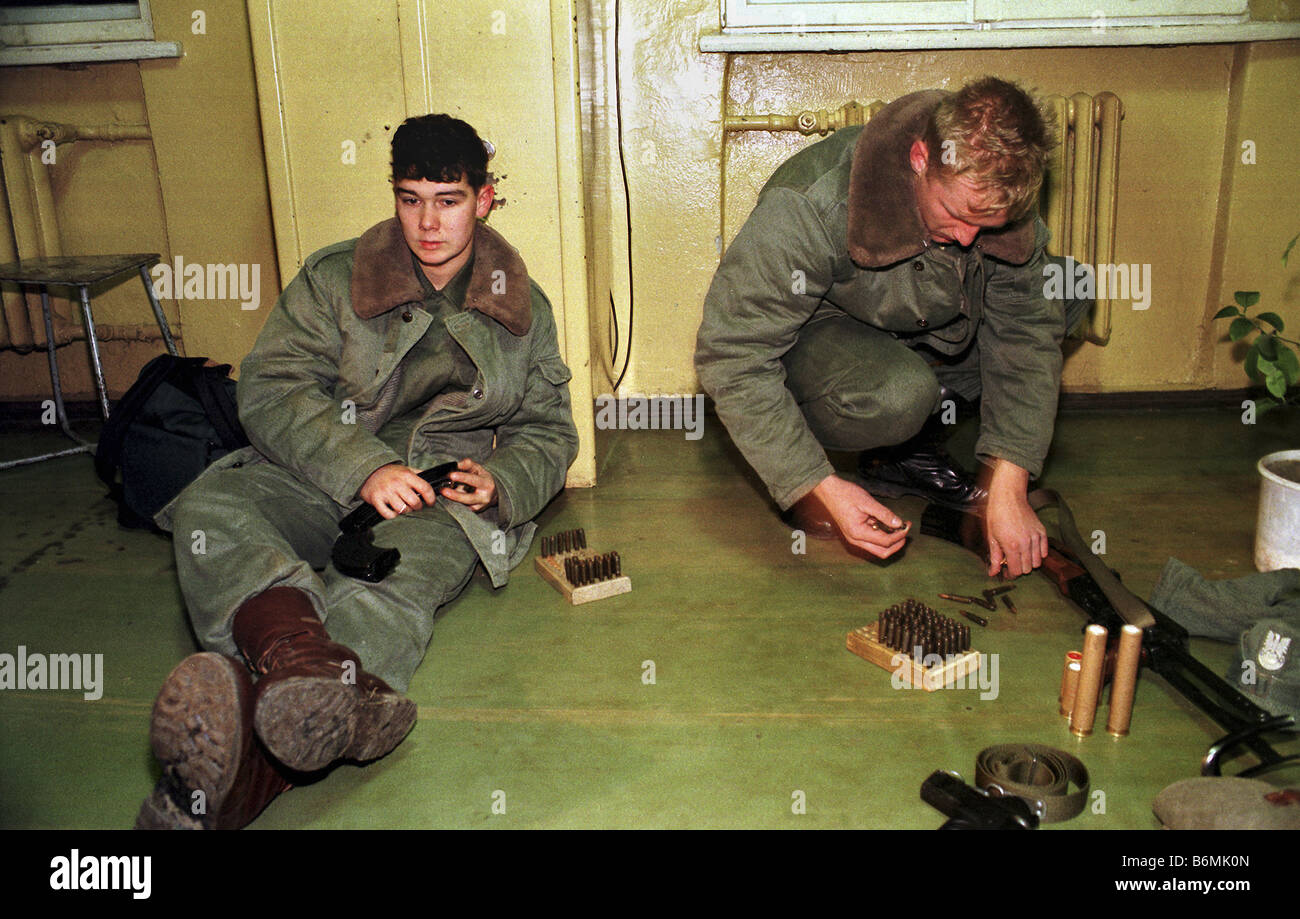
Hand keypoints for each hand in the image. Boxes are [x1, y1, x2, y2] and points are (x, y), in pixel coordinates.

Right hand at [358, 463, 437, 519]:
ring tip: (404, 507)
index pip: (425, 488)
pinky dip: (393, 515)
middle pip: (415, 502)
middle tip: (416, 506)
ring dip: (406, 511)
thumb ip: (419, 474)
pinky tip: (394, 511)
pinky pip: (388, 514)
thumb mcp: (405, 469)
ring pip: (402, 509)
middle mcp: (397, 483)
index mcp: (406, 475)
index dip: (431, 498)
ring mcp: (386, 492)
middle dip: (418, 507)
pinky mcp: (376, 500)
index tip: (431, 503)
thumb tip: (435, 480)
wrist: (368, 472)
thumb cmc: (390, 473)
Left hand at [441, 458, 497, 512]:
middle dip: (455, 495)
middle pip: (468, 498)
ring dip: (453, 498)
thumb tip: (457, 464)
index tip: (451, 475)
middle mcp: (484, 497)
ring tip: (443, 492)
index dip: (462, 477)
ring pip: (464, 504)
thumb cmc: (483, 479)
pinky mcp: (474, 511)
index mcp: (486, 484)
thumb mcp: (478, 469)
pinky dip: (454, 502)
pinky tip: (449, 497)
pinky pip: (462, 508)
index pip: (474, 480)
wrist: (493, 493)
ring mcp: (479, 506)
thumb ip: (468, 464)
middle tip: (443, 490)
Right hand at [810, 475, 909, 559]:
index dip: (899, 535)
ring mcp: (855, 538)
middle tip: (905, 530)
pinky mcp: (855, 534)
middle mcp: (855, 540)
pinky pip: (872, 541)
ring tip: (898, 527)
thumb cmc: (845, 495)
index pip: (885, 542)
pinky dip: (882, 536)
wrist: (829, 491)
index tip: (907, 525)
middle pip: (882, 552)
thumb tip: (898, 523)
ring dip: (890, 541)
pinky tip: (887, 524)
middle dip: (897, 544)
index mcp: (858, 533)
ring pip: (878, 549)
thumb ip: (884, 514)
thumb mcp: (867, 502)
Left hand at [981, 459, 1047, 577]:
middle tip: (1011, 561)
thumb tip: (993, 572)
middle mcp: (1026, 543)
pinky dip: (1038, 553)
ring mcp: (1036, 537)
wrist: (1008, 497)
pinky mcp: (1042, 532)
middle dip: (1019, 568)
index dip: (1010, 573)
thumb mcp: (992, 537)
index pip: (1016, 571)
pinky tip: (1029, 549)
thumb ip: (995, 557)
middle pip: (1027, 569)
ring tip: (1020, 554)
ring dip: (1029, 562)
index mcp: (1012, 545)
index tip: (1006, 570)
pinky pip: (1045, 552)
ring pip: (1037, 562)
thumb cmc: (997, 515)